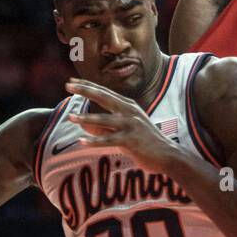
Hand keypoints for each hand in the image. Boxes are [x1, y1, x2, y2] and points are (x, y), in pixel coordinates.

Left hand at [64, 79, 183, 174]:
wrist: (168, 155)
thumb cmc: (145, 143)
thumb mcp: (124, 132)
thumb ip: (105, 128)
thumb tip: (85, 126)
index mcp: (128, 106)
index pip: (105, 92)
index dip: (88, 85)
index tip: (72, 80)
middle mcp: (129, 111)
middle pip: (104, 97)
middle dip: (85, 90)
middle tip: (68, 84)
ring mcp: (131, 125)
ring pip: (104, 119)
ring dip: (86, 119)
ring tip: (71, 117)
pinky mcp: (131, 140)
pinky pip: (109, 140)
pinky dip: (95, 141)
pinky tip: (82, 141)